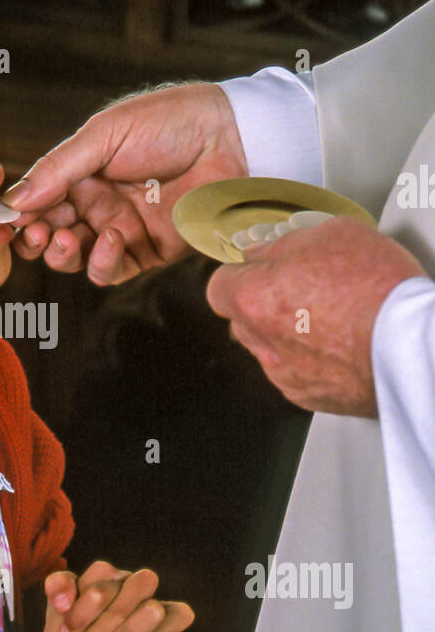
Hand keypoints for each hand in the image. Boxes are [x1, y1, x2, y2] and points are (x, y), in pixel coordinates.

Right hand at [0, 82, 246, 284]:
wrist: (232, 137)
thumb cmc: (172, 121)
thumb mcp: (105, 134)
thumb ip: (58, 168)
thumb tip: (14, 200)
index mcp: (81, 171)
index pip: (37, 199)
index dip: (16, 213)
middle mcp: (98, 202)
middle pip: (50, 233)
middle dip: (34, 238)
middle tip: (32, 234)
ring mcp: (122, 228)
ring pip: (76, 258)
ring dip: (62, 254)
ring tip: (65, 238)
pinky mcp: (149, 251)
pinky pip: (113, 270)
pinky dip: (102, 262)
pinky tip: (109, 239)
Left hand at [206, 216, 426, 414]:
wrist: (413, 343)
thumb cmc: (377, 289)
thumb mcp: (330, 234)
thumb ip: (283, 245)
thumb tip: (264, 252)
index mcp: (253, 298)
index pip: (219, 287)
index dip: (241, 276)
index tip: (261, 271)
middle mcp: (261, 341)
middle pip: (242, 320)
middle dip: (263, 305)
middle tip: (303, 290)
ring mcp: (283, 373)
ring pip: (269, 349)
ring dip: (288, 335)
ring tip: (331, 319)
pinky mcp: (308, 397)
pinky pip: (296, 374)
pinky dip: (311, 361)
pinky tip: (341, 345)